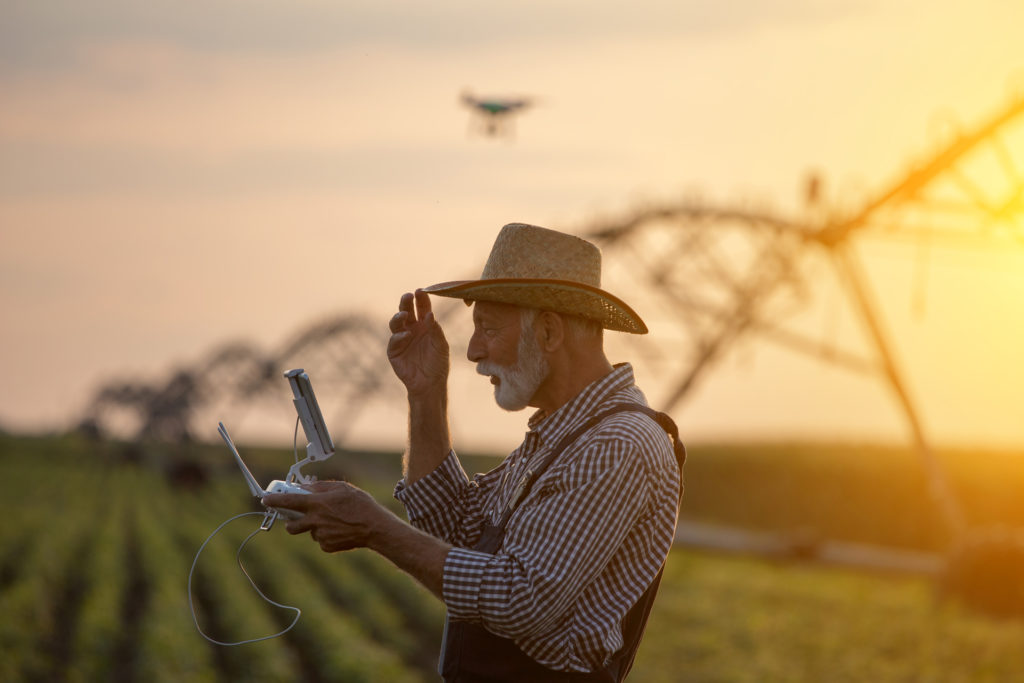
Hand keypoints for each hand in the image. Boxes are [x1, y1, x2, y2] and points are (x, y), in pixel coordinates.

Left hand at [262, 481, 385, 552]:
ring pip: (309, 531)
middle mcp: (315, 521)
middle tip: (298, 517)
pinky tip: (339, 530)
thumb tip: (306, 488)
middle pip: (291, 525)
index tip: (265, 500)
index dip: (274, 500)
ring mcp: (320, 535)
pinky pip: (320, 540)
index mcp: (317, 504)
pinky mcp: (327, 546)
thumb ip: (321, 487)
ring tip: (333, 522)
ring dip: (314, 526)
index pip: (289, 501)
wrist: (374, 528)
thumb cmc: (360, 505)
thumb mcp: (342, 488)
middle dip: (291, 522)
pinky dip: (326, 535)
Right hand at [387, 289, 449, 397]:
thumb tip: (430, 315)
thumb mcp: (441, 346)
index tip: (421, 291)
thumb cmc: (438, 364)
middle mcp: (412, 329)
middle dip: (406, 303)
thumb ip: (436, 331)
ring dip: (399, 316)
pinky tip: (406, 334)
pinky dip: (399, 336)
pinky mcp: (394, 351)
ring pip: (396, 323)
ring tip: (404, 315)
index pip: (422, 309)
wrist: (430, 384)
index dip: (421, 299)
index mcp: (425, 325)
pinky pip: (394, 340)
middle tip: (408, 296)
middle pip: (406, 311)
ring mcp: (402, 339)